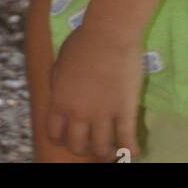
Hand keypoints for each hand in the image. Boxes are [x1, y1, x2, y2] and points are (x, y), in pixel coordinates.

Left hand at [46, 24, 143, 160]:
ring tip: (110, 152)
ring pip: (101, 148)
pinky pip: (126, 139)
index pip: (54, 132)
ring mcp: (102, 115)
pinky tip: (133, 152)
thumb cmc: (83, 41)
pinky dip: (129, 150)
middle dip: (82, 148)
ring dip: (105, 153)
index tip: (67, 136)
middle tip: (89, 144)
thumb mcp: (60, 60)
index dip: (60, 137)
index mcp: (60, 100)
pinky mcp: (124, 112)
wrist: (108, 34)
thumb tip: (59, 90)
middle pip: (76, 145)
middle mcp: (78, 113)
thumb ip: (58, 80)